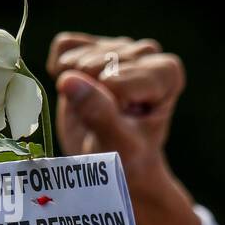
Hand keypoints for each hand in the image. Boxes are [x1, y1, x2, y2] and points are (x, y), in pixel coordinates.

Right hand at [46, 33, 198, 224]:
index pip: (121, 72)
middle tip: (99, 127)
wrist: (118, 179)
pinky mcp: (91, 53)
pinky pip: (64, 45)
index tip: (114, 129)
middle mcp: (147, 58)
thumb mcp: (117, 150)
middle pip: (98, 58)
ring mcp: (120, 53)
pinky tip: (73, 96)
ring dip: (73, 86)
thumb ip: (99, 113)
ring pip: (79, 51)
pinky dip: (58, 68)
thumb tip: (70, 80)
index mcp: (165, 75)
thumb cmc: (128, 173)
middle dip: (90, 95)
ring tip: (89, 115)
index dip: (109, 100)